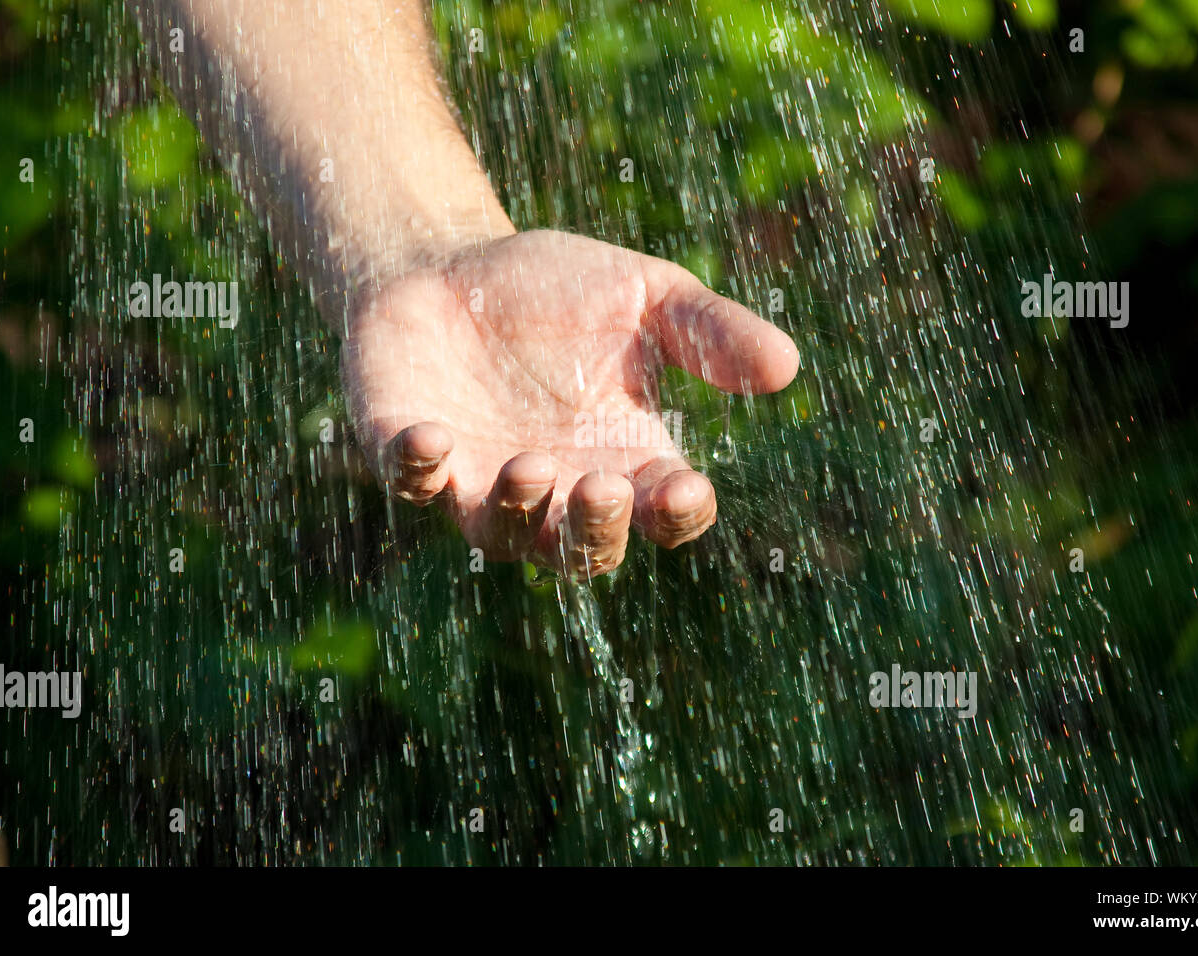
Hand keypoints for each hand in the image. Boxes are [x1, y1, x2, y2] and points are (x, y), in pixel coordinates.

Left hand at [343, 230, 798, 578]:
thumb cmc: (554, 289)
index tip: (684, 488)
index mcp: (623, 458)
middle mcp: (555, 489)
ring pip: (501, 534)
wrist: (445, 262)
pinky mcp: (409, 457)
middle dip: (596, 529)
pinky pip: (414, 486)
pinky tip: (432, 439)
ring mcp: (478, 482)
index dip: (677, 514)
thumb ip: (711, 332)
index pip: (664, 514)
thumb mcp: (646, 296)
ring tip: (529, 466)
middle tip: (601, 488)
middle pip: (585, 547)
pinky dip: (420, 472)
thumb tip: (788, 368)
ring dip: (517, 510)